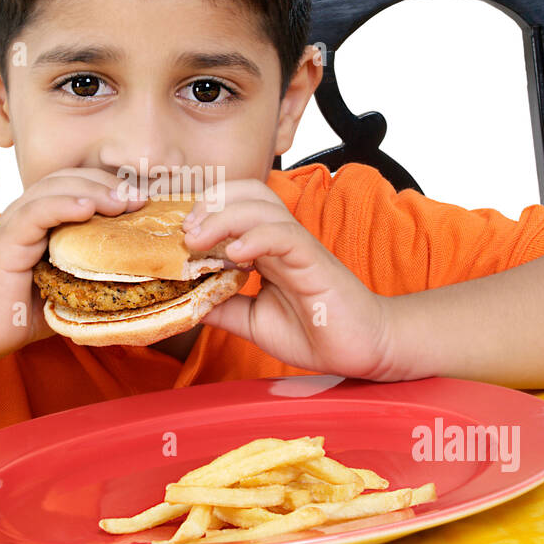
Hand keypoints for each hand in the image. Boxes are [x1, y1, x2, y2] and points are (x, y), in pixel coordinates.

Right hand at [0, 168, 144, 369]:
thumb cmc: (26, 312)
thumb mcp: (71, 288)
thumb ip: (97, 274)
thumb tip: (142, 275)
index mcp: (44, 219)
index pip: (78, 184)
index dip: (110, 186)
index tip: (143, 201)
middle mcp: (28, 214)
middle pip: (69, 178)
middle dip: (108, 183)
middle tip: (139, 200)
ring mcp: (15, 224)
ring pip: (54, 187)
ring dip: (92, 190)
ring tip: (121, 202)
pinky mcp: (6, 241)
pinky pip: (35, 212)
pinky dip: (62, 205)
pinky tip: (87, 208)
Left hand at [183, 179, 405, 380]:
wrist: (362, 350)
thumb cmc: (315, 332)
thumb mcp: (253, 322)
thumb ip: (222, 308)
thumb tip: (185, 303)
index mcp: (268, 249)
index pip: (237, 206)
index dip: (206, 210)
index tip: (180, 236)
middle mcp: (282, 240)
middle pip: (249, 193)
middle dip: (212, 202)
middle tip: (187, 232)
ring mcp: (299, 247)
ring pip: (262, 208)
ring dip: (224, 217)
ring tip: (199, 240)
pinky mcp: (314, 262)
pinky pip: (284, 235)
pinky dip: (256, 238)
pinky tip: (235, 255)